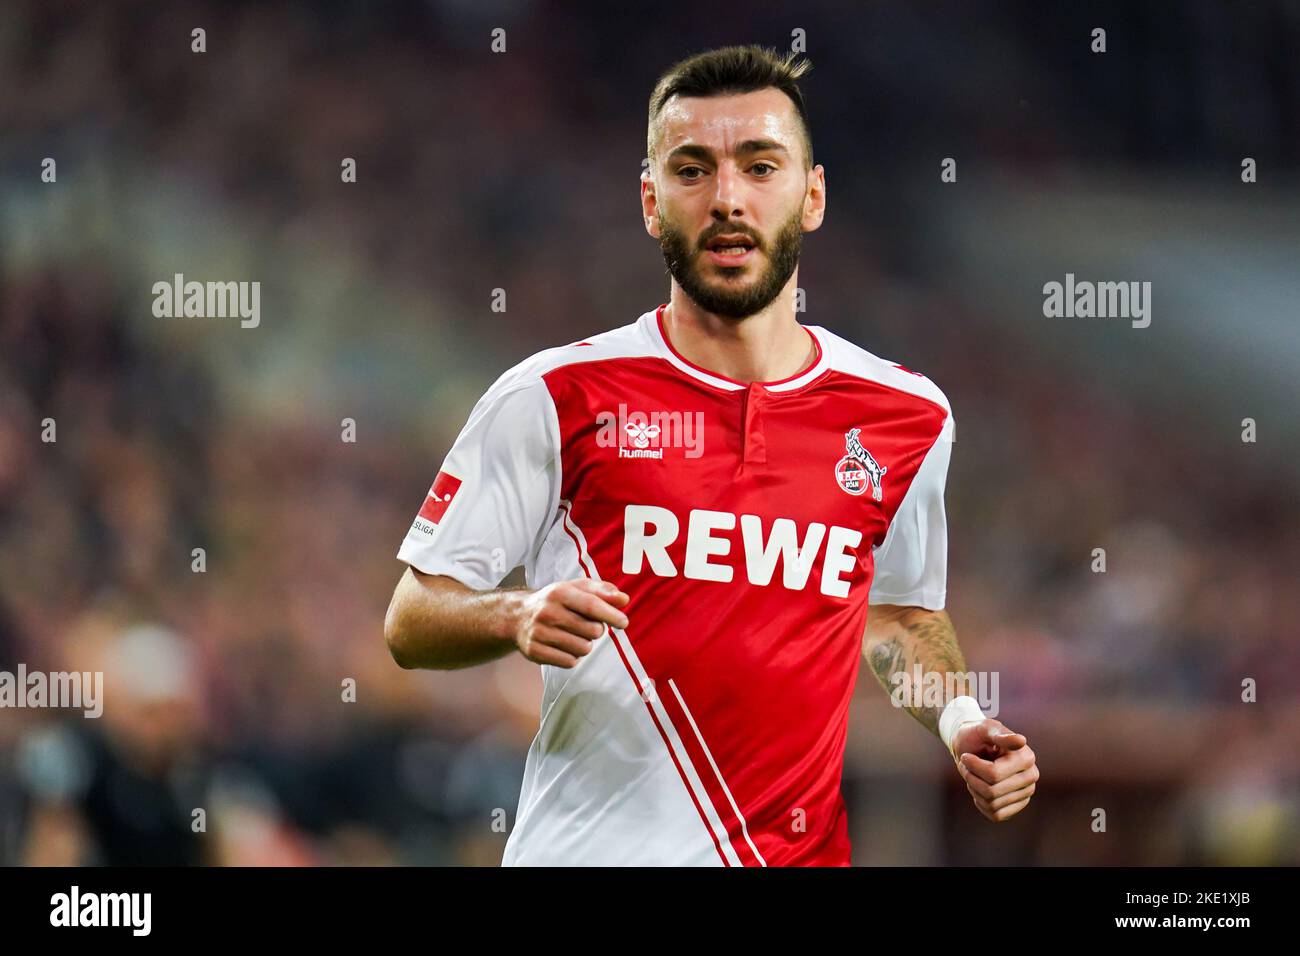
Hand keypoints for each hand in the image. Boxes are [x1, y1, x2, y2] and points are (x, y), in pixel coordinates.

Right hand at [513, 578, 629, 667]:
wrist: (517, 617)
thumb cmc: (556, 601)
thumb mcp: (576, 589)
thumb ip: (602, 591)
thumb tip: (624, 599)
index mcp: (559, 592)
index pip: (591, 605)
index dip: (611, 615)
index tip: (624, 623)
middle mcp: (547, 612)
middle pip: (591, 630)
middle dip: (597, 630)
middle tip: (588, 626)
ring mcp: (539, 633)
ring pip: (583, 648)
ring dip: (585, 644)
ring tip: (574, 635)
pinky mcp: (535, 651)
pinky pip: (569, 662)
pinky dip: (573, 657)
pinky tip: (564, 646)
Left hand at [951, 718, 1036, 822]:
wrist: (972, 746)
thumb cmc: (977, 735)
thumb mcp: (984, 728)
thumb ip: (999, 734)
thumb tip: (1021, 740)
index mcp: (1026, 757)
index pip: (994, 774)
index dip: (973, 767)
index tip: (966, 757)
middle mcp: (1031, 776)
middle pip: (992, 791)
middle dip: (972, 778)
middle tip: (965, 766)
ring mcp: (1026, 792)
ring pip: (992, 804)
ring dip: (974, 789)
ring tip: (971, 775)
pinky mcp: (1017, 805)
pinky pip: (996, 814)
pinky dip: (981, 803)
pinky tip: (979, 789)